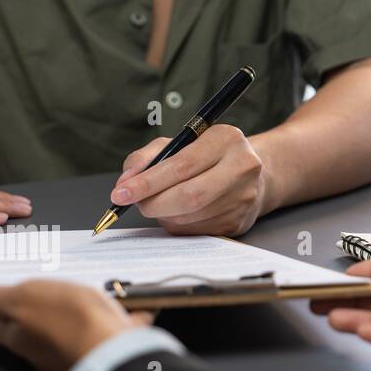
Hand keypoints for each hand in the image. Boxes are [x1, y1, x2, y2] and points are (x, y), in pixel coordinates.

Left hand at [0, 280, 152, 370]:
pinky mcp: (96, 351)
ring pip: (55, 332)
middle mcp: (38, 350)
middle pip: (16, 330)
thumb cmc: (70, 322)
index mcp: (16, 336)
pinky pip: (94, 331)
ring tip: (55, 299)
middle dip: (7, 315)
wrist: (114, 352)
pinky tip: (115, 309)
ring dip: (53, 316)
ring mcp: (66, 353)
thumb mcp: (24, 299)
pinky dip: (99, 319)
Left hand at [112, 124, 271, 236]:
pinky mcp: (238, 222)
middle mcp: (241, 168)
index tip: (120, 193)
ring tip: (158, 203)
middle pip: (188, 196)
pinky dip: (177, 224)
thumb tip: (125, 182)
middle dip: (152, 203)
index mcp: (226, 139)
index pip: (181, 165)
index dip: (147, 182)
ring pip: (189, 217)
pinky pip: (196, 231)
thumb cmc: (206, 156)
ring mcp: (243, 198)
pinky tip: (177, 213)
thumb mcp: (178, 143)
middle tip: (133, 203)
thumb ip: (146, 157)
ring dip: (163, 215)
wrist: (250, 174)